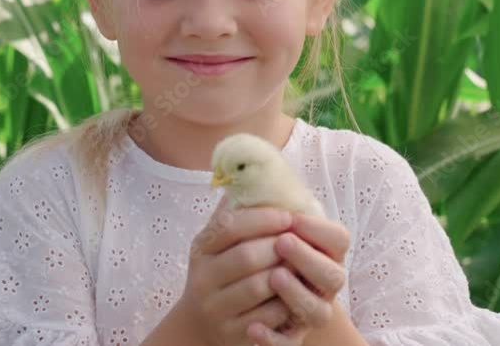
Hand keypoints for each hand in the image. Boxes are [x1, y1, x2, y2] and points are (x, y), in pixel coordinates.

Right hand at [174, 196, 297, 345]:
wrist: (201, 324)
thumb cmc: (221, 271)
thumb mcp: (220, 241)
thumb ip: (236, 209)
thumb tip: (251, 170)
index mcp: (202, 248)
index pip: (230, 225)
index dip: (262, 218)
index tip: (288, 216)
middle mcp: (202, 277)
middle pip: (245, 256)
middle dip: (278, 247)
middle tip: (299, 242)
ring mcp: (214, 308)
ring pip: (257, 287)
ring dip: (285, 274)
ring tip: (299, 266)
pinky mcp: (230, 333)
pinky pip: (265, 317)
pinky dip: (284, 304)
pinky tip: (292, 295)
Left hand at [248, 212, 350, 345]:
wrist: (248, 296)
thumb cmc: (261, 251)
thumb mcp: (264, 226)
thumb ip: (264, 204)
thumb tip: (247, 175)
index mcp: (323, 253)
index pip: (339, 239)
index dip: (319, 229)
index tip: (292, 219)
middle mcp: (323, 285)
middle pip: (334, 275)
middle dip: (308, 257)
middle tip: (281, 242)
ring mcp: (310, 312)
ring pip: (318, 311)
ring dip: (297, 293)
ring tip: (273, 277)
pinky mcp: (290, 338)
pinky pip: (288, 345)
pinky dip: (273, 339)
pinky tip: (253, 328)